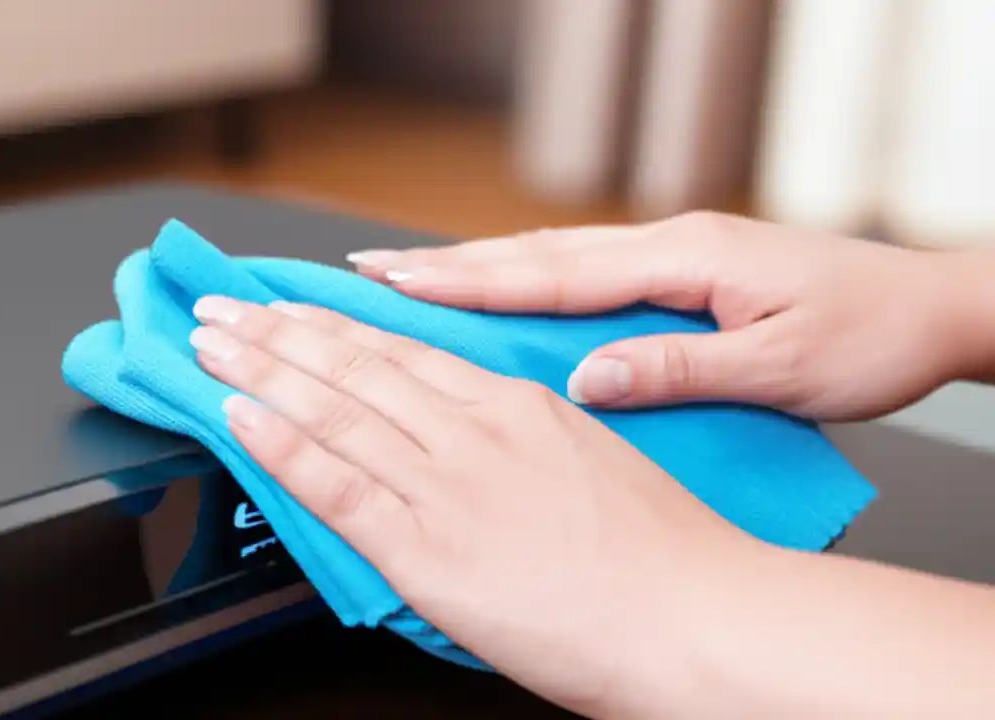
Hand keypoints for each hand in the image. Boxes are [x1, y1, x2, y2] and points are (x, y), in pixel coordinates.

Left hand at [187, 296, 759, 717]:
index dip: (333, 328)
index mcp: (516, 405)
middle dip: (277, 332)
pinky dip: (279, 445)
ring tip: (210, 343)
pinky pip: (335, 483)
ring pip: (334, 410)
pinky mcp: (427, 548)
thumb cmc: (662, 555)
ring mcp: (447, 484)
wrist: (694, 617)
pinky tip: (239, 414)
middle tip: (223, 306)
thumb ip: (520, 445)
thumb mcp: (587, 466)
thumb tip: (468, 444)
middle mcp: (473, 430)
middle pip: (355, 366)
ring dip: (261, 371)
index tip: (288, 307)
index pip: (402, 352)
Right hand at [347, 212, 994, 420]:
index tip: (395, 282)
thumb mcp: (779, 365)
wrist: (928, 309)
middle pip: (535, 254)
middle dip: (448, 264)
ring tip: (408, 278)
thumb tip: (583, 378)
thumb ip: (676, 369)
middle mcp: (669, 245)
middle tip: (368, 271)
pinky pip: (584, 273)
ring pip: (554, 258)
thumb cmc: (866, 336)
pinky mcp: (682, 271)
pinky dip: (526, 279)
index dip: (468, 281)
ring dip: (478, 266)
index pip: (552, 274)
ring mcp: (674, 253)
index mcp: (685, 260)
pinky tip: (498, 293)